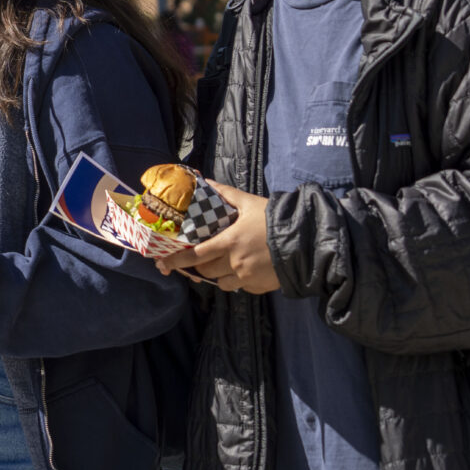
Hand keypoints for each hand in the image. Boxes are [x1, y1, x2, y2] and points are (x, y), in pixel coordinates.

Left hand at [163, 182, 279, 293]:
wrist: (305, 241)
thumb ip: (225, 194)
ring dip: (219, 275)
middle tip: (202, 258)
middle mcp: (234, 263)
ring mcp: (247, 278)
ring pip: (221, 283)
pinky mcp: (259, 287)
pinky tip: (247, 268)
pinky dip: (239, 280)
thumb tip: (205, 182)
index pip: (195, 255)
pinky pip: (241, 287)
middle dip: (201, 266)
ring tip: (226, 263)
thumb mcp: (249, 202)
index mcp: (229, 242)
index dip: (178, 260)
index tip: (165, 263)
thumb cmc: (274, 219)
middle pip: (206, 271)